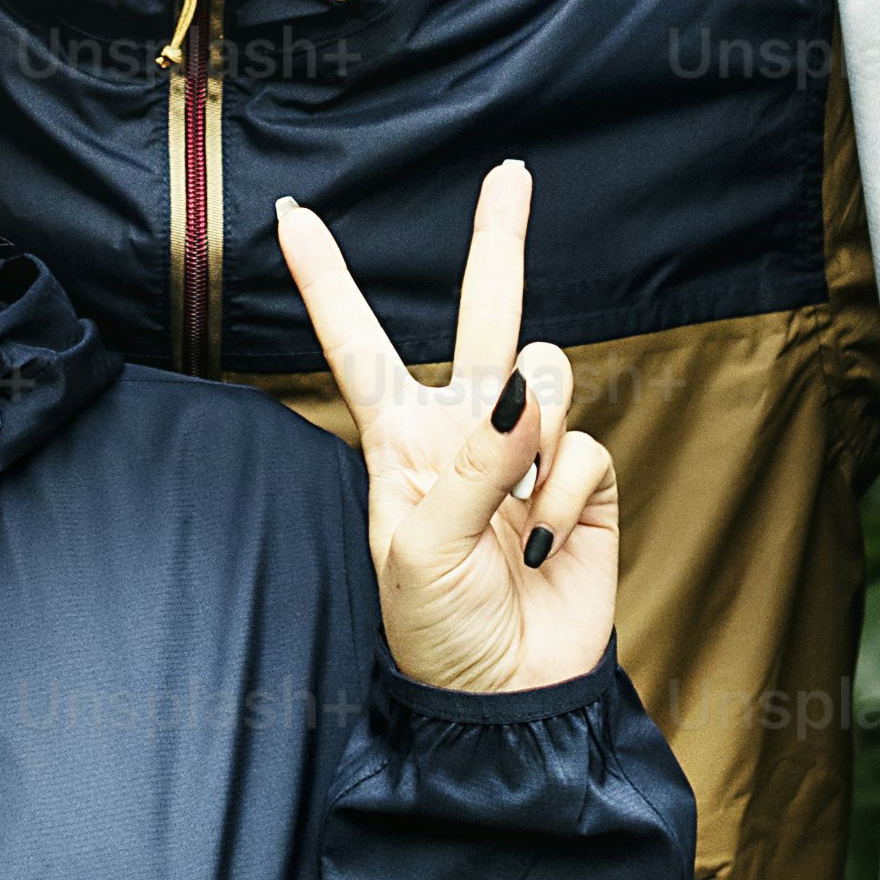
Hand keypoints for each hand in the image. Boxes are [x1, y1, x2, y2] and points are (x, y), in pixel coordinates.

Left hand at [272, 166, 617, 696]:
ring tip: (519, 510)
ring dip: (540, 424)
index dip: (328, 281)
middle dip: (500, 244)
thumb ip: (473, 462)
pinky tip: (545, 543)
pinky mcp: (585, 485)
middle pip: (483, 317)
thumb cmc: (437, 634)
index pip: (358, 347)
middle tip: (510, 176)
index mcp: (399, 445)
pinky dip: (567, 492)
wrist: (506, 704)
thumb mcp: (420, 549)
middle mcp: (466, 435)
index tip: (291, 216)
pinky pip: (588, 446)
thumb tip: (527, 386)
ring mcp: (530, 455)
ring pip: (550, 373)